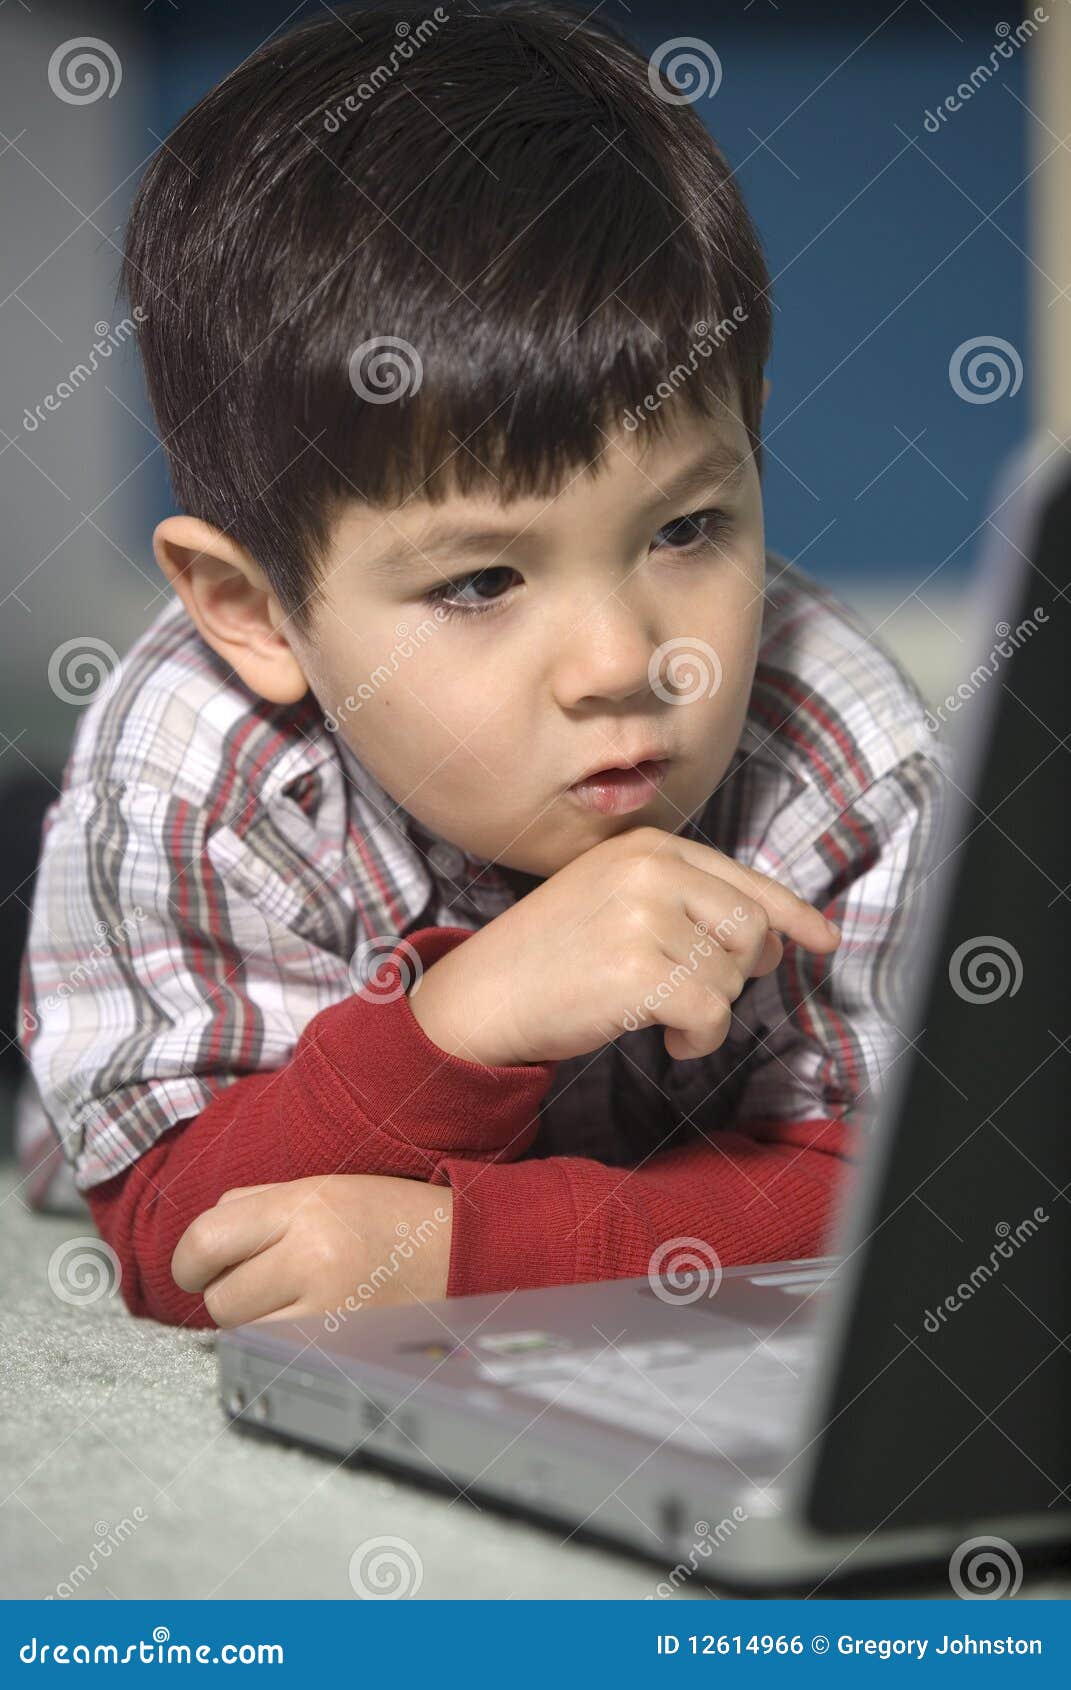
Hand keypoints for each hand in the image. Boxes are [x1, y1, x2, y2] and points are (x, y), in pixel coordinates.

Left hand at [170, 1173, 452, 1327]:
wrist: (462, 1250)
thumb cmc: (385, 1216)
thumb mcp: (322, 1187)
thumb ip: (254, 1204)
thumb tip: (199, 1243)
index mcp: (304, 1205)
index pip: (206, 1240)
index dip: (189, 1261)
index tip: (197, 1267)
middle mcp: (312, 1257)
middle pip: (219, 1298)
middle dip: (228, 1293)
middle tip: (261, 1281)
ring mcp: (329, 1311)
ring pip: (244, 1334)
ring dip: (254, 1322)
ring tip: (293, 1299)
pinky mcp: (343, 1350)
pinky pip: (276, 1355)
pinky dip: (279, 1344)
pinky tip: (308, 1321)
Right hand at [408, 823, 840, 1066]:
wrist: (484, 994)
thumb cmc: (552, 956)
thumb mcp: (617, 900)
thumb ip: (688, 902)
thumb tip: (775, 939)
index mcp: (648, 846)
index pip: (744, 880)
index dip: (792, 915)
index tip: (822, 940)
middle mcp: (649, 869)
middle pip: (750, 929)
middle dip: (735, 973)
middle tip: (694, 995)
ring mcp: (643, 916)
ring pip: (733, 975)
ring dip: (709, 1009)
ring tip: (660, 1012)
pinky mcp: (638, 970)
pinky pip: (712, 1013)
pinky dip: (698, 1038)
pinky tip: (665, 1038)